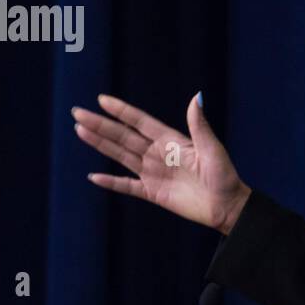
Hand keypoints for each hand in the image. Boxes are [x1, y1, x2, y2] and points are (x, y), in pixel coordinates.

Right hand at [72, 93, 251, 233]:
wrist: (227, 206)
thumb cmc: (224, 176)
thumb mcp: (212, 148)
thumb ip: (199, 125)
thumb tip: (196, 97)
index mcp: (171, 141)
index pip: (140, 122)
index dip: (121, 111)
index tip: (102, 99)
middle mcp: (158, 154)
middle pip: (123, 137)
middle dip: (101, 125)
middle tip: (77, 113)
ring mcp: (154, 173)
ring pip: (121, 156)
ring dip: (100, 144)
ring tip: (80, 131)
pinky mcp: (153, 193)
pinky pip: (127, 186)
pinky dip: (111, 182)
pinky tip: (94, 176)